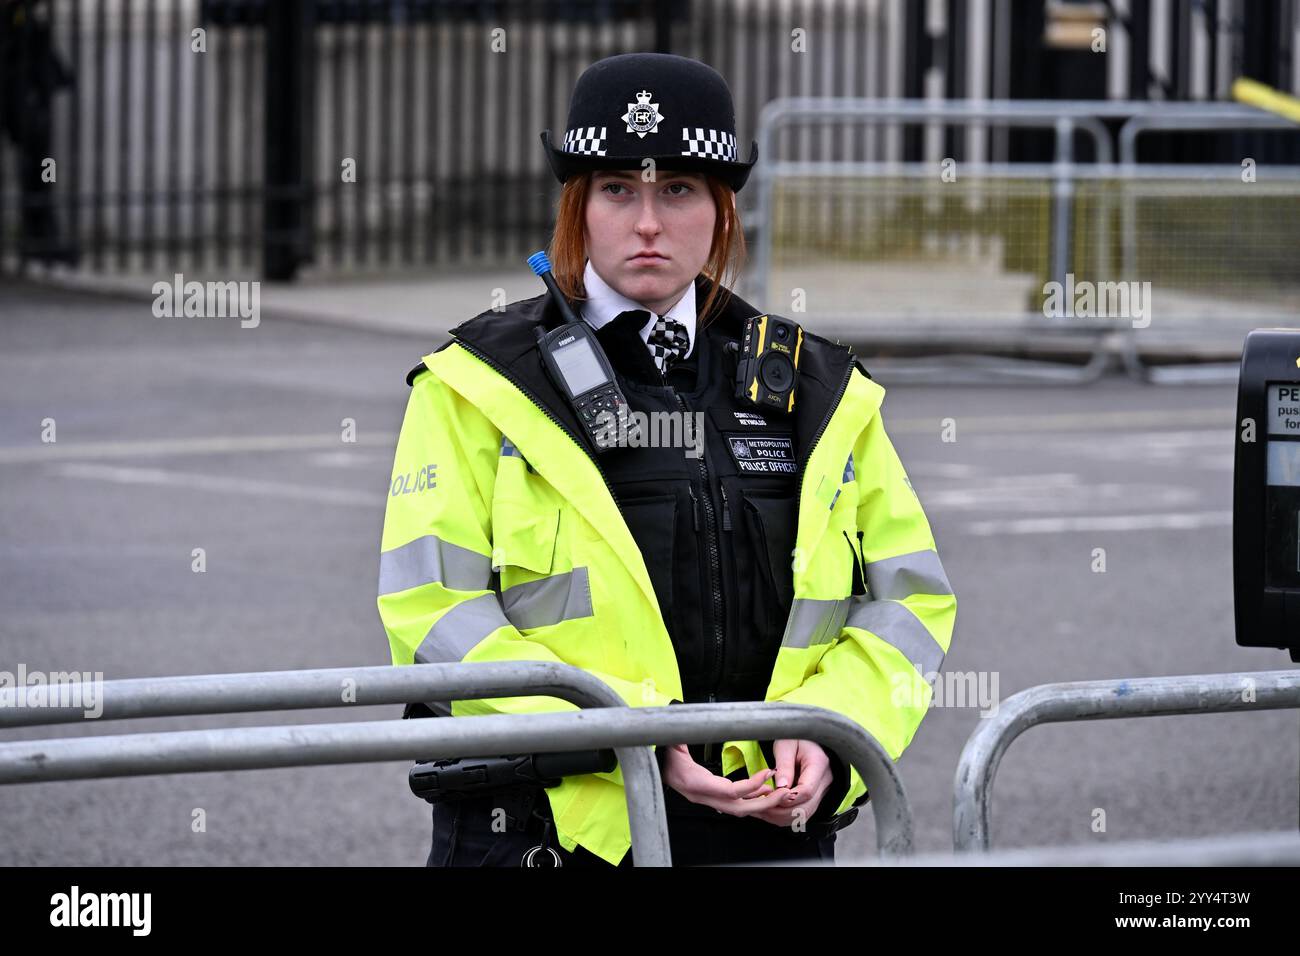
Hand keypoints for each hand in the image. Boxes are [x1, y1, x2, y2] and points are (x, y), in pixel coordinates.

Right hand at [658, 744, 792, 817]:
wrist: (651, 766)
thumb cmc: (661, 753)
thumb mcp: (673, 740)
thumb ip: (686, 732)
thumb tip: (690, 720)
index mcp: (695, 783)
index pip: (729, 792)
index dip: (751, 785)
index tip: (768, 773)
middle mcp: (702, 796)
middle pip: (738, 808)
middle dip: (763, 803)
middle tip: (784, 792)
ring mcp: (705, 799)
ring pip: (737, 809)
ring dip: (759, 802)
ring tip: (777, 791)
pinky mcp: (708, 798)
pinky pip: (732, 804)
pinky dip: (749, 798)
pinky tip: (762, 791)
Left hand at [742, 739, 832, 828]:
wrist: (806, 738)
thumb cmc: (795, 737)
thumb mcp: (786, 745)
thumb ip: (784, 766)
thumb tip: (781, 787)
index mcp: (819, 764)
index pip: (807, 790)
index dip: (787, 797)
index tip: (770, 795)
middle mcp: (825, 780)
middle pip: (806, 806)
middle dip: (781, 811)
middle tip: (760, 806)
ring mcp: (822, 790)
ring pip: (805, 814)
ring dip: (782, 816)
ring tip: (762, 810)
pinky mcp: (816, 796)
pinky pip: (803, 812)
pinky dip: (786, 816)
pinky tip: (770, 811)